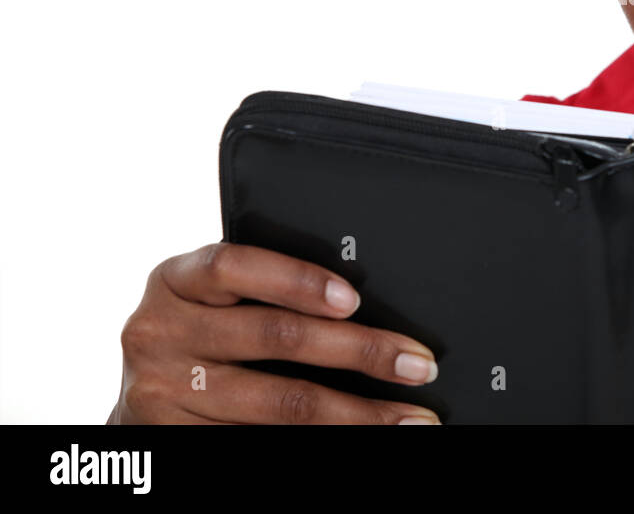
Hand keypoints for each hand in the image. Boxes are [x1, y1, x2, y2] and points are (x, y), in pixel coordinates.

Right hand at [109, 242, 441, 423]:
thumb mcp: (214, 297)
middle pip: (275, 337)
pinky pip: (260, 440)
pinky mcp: (176, 438)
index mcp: (174, 280)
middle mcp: (160, 332)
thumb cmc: (200, 329)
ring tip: (408, 417)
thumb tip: (359, 301)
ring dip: (357, 414)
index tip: (355, 300)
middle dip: (360, 351)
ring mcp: (164, 391)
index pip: (234, 266)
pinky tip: (360, 439)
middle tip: (417, 365)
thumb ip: (264, 289)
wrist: (141, 393)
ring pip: (279, 403)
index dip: (297, 280)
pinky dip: (321, 442)